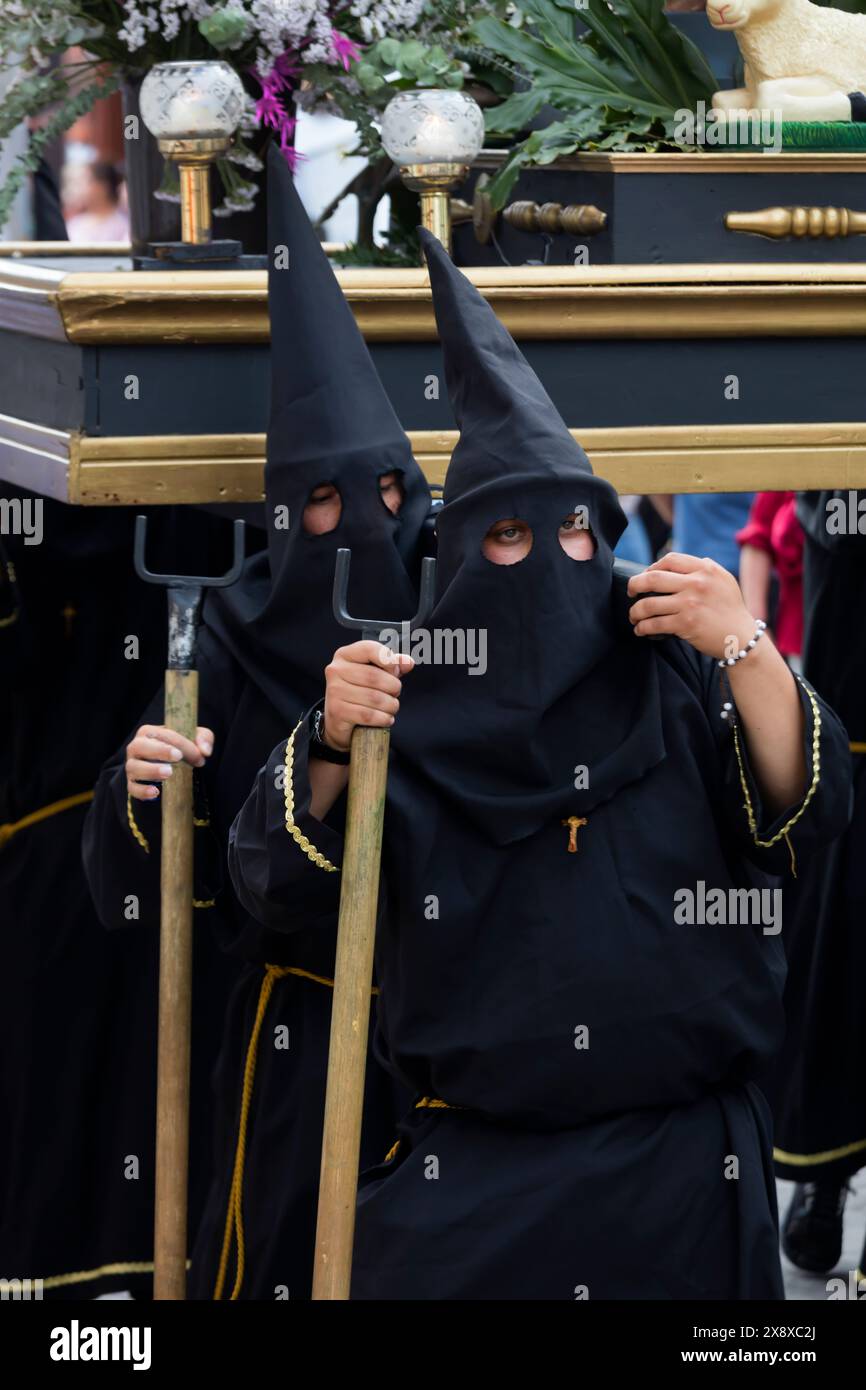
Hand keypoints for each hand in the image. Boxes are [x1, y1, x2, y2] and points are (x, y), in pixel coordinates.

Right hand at [126, 725, 213, 800]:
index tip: (198, 755)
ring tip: (169, 773)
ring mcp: (132, 766)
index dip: (181, 743)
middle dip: (159, 750)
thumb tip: (205, 751)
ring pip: (134, 767)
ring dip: (150, 770)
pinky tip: (156, 791)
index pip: (163, 734)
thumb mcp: (195, 738)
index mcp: (148, 732)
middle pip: (140, 746)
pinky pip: (132, 788)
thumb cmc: (182, 748)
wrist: (173, 765)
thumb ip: (204, 738)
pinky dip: (142, 791)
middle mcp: (136, 747)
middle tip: (178, 756)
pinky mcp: (132, 784)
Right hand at [323, 641, 413, 751]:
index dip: (389, 660)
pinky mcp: (337, 712)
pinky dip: (383, 718)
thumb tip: (408, 663)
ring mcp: (334, 691)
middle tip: (395, 693)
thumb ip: (392, 665)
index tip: (395, 671)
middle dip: (393, 687)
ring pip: (374, 698)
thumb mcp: (375, 672)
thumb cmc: (359, 690)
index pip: (370, 649)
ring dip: (391, 705)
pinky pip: (368, 715)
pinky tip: (386, 718)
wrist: (338, 718)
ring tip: (391, 707)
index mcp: (345, 655)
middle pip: (375, 676)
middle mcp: (336, 670)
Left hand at [627, 553, 757, 660]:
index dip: (652, 567)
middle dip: (634, 585)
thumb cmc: (731, 609)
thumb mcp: (724, 580)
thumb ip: (704, 568)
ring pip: (648, 604)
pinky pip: (653, 625)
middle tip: (630, 593)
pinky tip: (641, 630)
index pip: (670, 560)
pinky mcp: (685, 624)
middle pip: (652, 578)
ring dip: (635, 611)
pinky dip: (642, 628)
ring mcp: (690, 604)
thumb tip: (678, 564)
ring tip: (634, 616)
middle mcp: (696, 583)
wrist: (743, 638)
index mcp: (705, 569)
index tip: (646, 576)